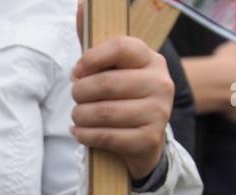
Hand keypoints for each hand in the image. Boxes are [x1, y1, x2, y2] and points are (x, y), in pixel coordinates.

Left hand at [71, 22, 174, 181]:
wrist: (144, 140)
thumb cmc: (122, 99)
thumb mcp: (112, 70)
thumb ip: (95, 45)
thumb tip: (80, 6)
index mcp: (151, 60)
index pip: (121, 47)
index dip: (91, 58)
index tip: (77, 71)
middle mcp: (160, 83)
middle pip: (106, 83)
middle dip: (80, 92)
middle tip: (76, 98)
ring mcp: (157, 112)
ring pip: (104, 112)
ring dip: (80, 116)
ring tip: (77, 116)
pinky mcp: (148, 139)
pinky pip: (107, 136)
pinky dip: (86, 135)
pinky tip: (80, 132)